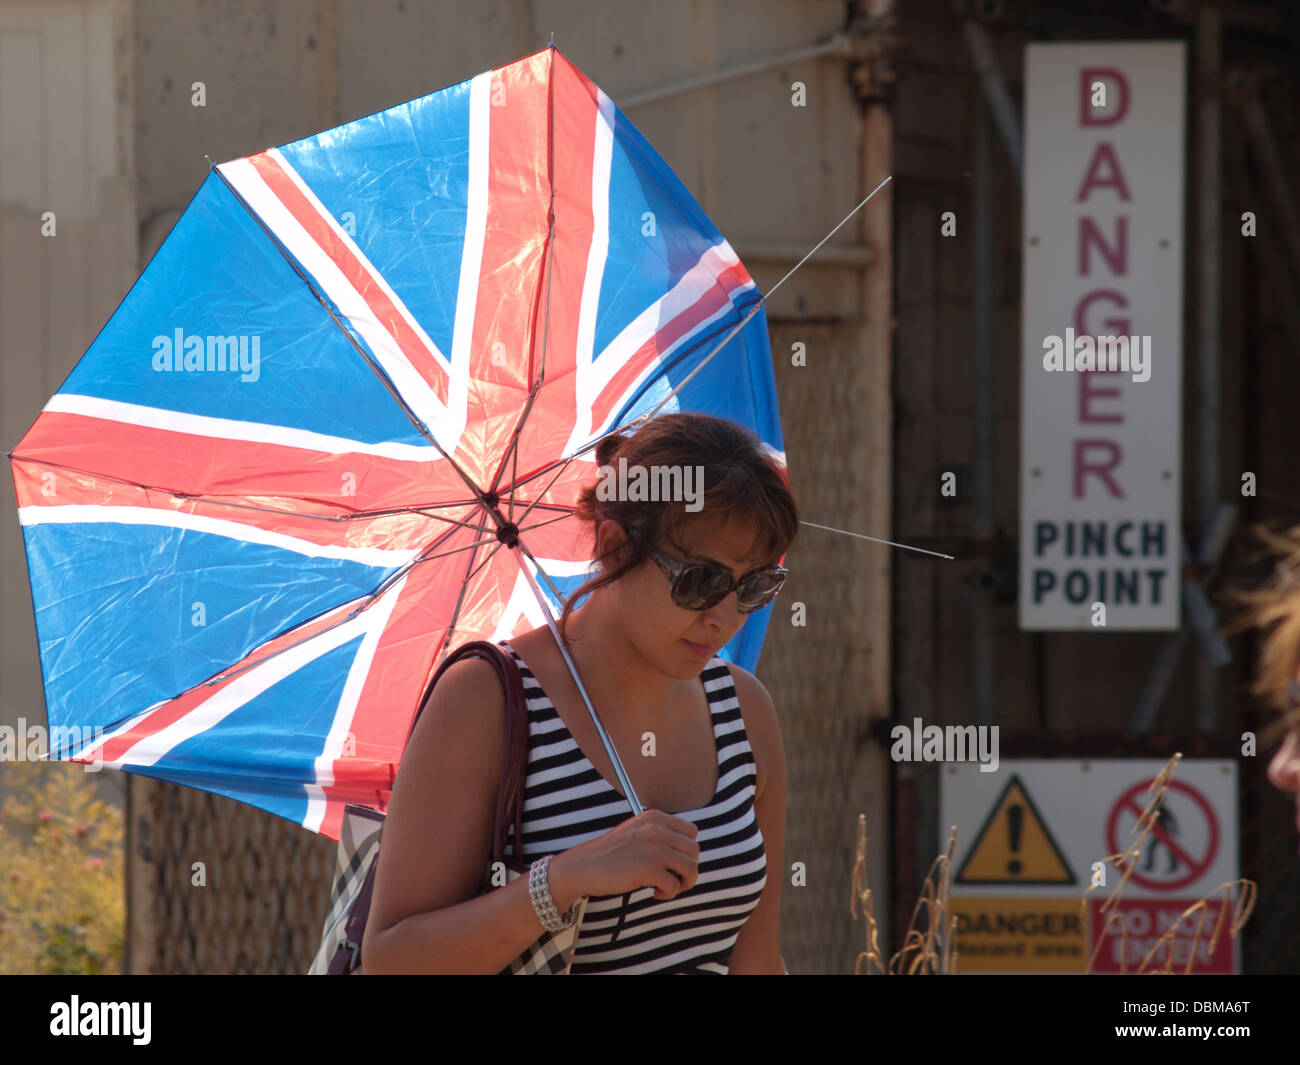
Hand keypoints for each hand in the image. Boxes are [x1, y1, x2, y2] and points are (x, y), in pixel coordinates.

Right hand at [548, 809, 699, 905]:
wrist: (585, 866)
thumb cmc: (610, 854)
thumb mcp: (637, 832)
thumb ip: (660, 835)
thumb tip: (688, 854)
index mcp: (655, 817)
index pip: (691, 831)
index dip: (687, 850)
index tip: (675, 862)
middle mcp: (657, 829)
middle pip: (694, 850)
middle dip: (688, 869)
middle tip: (673, 879)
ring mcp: (654, 848)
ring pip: (691, 868)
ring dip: (683, 883)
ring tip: (666, 888)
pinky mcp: (649, 869)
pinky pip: (674, 885)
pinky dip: (668, 894)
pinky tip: (654, 893)